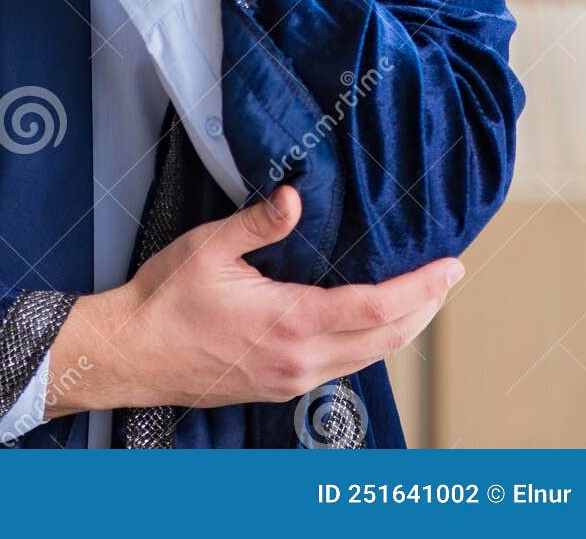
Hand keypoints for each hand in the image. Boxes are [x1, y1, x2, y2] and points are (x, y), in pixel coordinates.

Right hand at [44, 184, 462, 415]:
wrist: (136, 353)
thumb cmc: (166, 299)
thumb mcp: (208, 248)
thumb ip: (257, 223)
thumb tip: (295, 197)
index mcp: (289, 321)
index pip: (377, 308)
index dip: (421, 288)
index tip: (450, 267)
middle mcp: (301, 358)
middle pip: (387, 339)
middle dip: (426, 308)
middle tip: (449, 278)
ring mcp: (294, 379)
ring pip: (369, 358)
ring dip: (403, 328)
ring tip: (422, 299)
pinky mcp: (282, 387)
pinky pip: (344, 367)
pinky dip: (371, 343)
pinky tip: (370, 324)